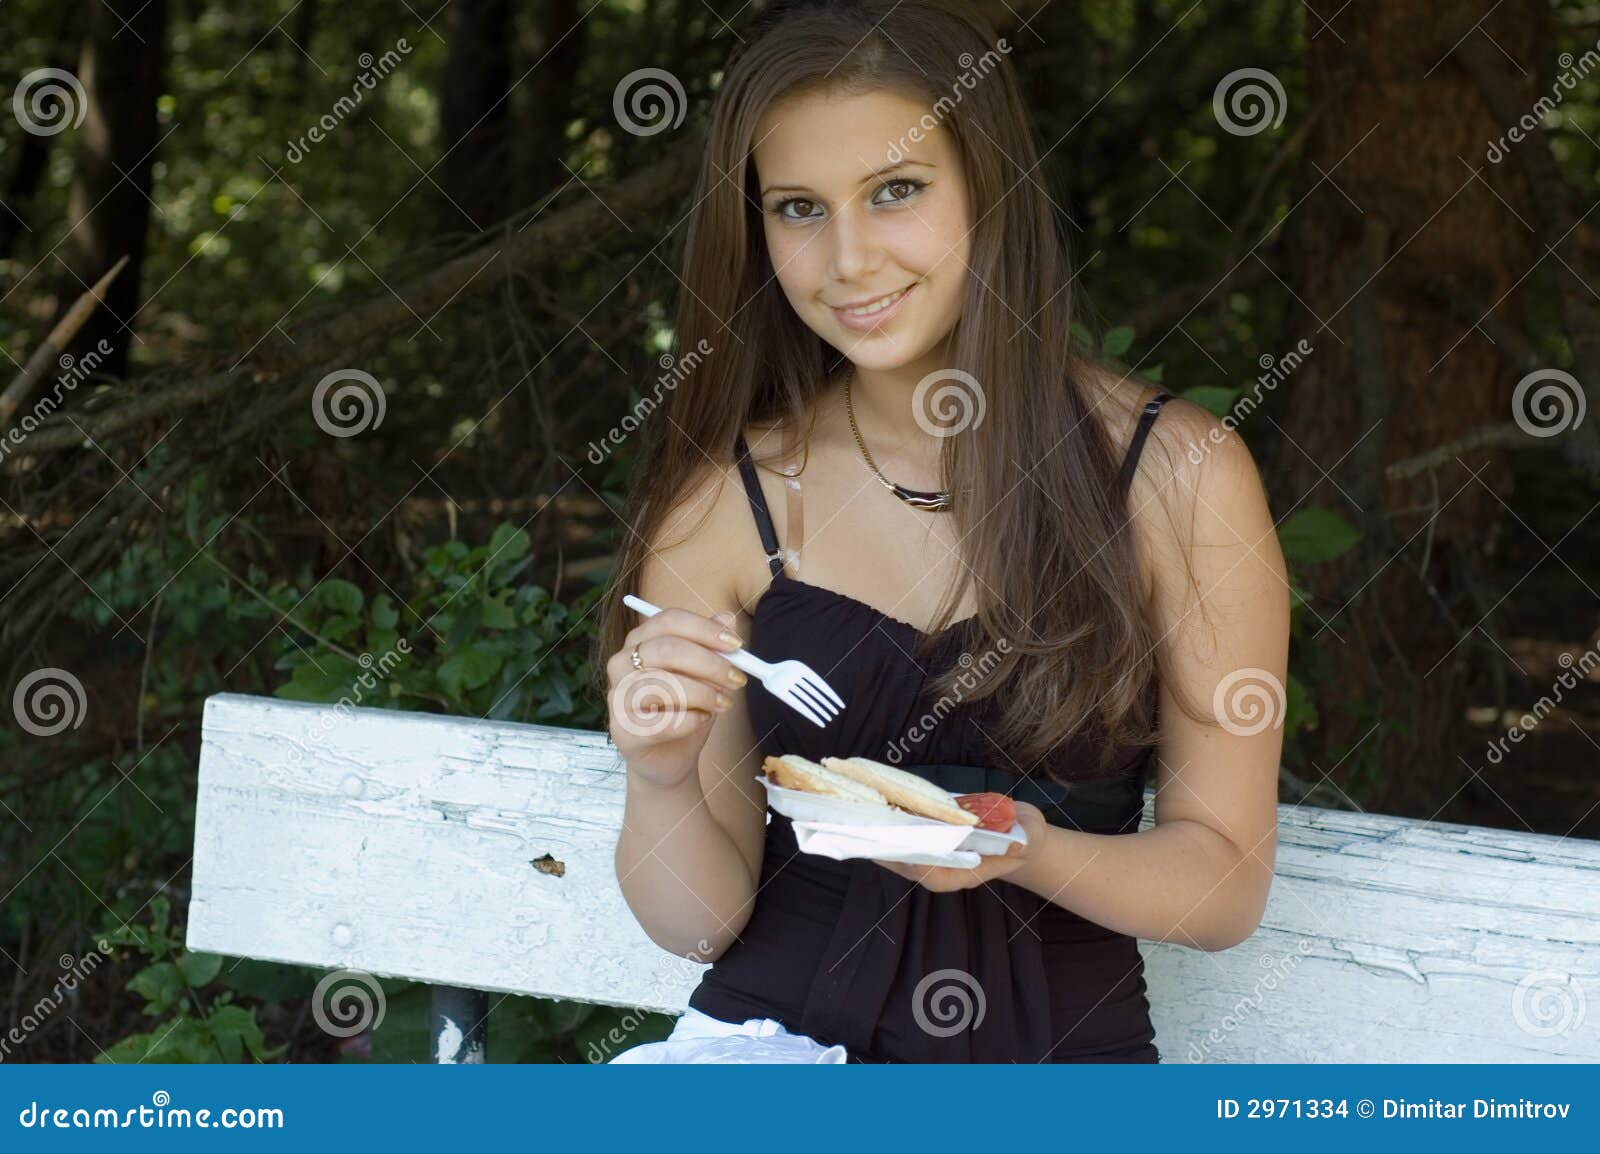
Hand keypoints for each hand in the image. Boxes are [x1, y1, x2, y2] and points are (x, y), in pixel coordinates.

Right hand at [605, 605, 746, 788]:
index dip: (705, 629)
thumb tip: (727, 618)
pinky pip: (662, 722)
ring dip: (704, 694)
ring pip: (664, 685)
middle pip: (667, 649)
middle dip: (710, 664)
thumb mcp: (703, 675)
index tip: (736, 645)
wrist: (669, 758)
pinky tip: (702, 720)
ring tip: (723, 704)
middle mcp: (621, 664)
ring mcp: (617, 697)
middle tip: (737, 679)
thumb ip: (711, 647)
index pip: (669, 620)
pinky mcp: (622, 731)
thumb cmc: (685, 710)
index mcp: (640, 641)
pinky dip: (691, 721)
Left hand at [871, 801, 1048, 892]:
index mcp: (960, 874)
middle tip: (867, 813)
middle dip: (885, 837)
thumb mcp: (1030, 838)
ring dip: (881, 823)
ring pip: (897, 842)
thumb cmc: (1026, 840)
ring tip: (864, 798)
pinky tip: (878, 790)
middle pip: (903, 858)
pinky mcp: (927, 833)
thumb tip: (1015, 840)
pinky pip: (902, 826)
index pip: (929, 872)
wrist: (1019, 835)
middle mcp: (939, 866)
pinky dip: (890, 810)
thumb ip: (1022, 840)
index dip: (913, 857)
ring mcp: (930, 850)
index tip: (899, 839)